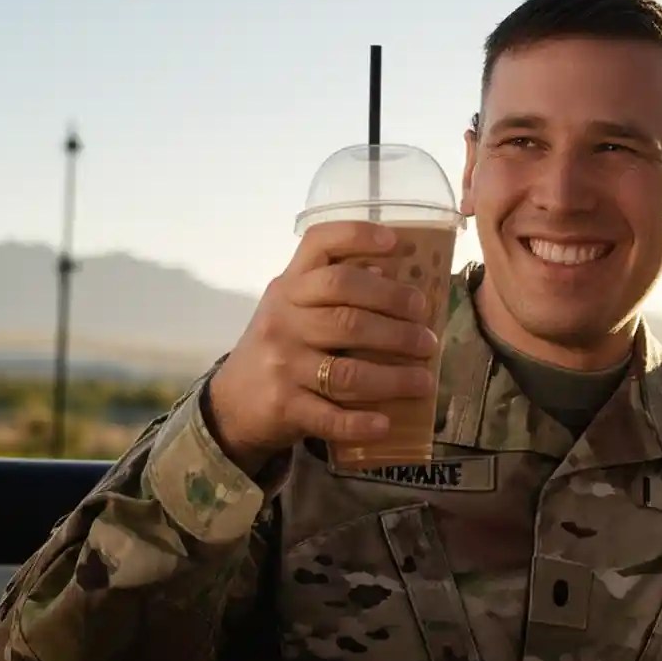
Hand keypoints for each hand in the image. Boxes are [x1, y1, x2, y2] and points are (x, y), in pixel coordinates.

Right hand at [206, 221, 438, 475]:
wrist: (233, 402)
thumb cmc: (282, 345)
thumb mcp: (295, 306)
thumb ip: (333, 287)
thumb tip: (391, 271)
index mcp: (290, 286)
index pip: (320, 246)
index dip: (358, 237)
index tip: (397, 244)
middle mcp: (283, 319)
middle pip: (347, 314)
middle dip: (397, 324)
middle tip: (428, 337)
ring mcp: (281, 364)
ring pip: (347, 372)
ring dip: (394, 378)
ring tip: (425, 380)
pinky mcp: (284, 406)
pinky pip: (330, 417)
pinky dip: (361, 422)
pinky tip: (386, 423)